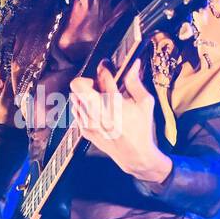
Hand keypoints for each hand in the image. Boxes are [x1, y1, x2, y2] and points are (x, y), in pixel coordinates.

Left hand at [68, 60, 172, 182]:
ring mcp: (89, 123)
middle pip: (77, 85)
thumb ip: (136, 82)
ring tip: (98, 99)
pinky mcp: (84, 130)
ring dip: (84, 95)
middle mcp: (98, 113)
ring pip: (74, 98)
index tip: (106, 65)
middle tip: (98, 86)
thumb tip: (134, 63)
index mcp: (115, 103)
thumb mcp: (145, 102)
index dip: (104, 67)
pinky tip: (96, 111)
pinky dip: (83, 107)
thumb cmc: (142, 128)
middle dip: (88, 81)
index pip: (103, 76)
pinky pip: (76, 111)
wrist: (135, 155)